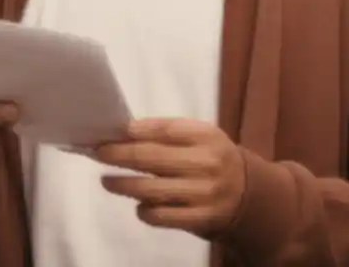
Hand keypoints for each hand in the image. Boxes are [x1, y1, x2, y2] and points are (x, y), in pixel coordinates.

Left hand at [95, 119, 245, 235]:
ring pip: (151, 189)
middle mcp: (207, 163)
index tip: (115, 131)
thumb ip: (168, 134)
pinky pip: (161, 216)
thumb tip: (124, 132)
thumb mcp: (201, 138)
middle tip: (99, 153)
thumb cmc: (212, 159)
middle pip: (153, 157)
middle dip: (120, 155)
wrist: (249, 195)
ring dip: (123, 184)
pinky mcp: (200, 218)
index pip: (166, 129)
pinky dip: (143, 210)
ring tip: (106, 181)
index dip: (137, 130)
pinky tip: (138, 204)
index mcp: (208, 136)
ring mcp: (204, 193)